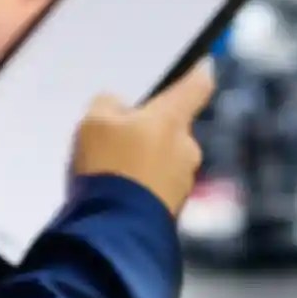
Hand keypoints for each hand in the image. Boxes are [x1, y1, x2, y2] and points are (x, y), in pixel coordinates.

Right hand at [72, 64, 215, 215]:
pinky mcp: (172, 210)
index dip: (197, 73)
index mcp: (173, 120)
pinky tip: (113, 194)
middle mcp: (186, 149)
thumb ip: (107, 104)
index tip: (203, 65)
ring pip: (162, 160)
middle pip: (171, 128)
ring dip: (142, 162)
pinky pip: (155, 188)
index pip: (196, 86)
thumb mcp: (93, 123)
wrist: (116, 232)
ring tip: (106, 171)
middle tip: (114, 134)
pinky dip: (138, 187)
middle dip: (149, 129)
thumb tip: (116, 106)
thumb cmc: (108, 169)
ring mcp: (182, 183)